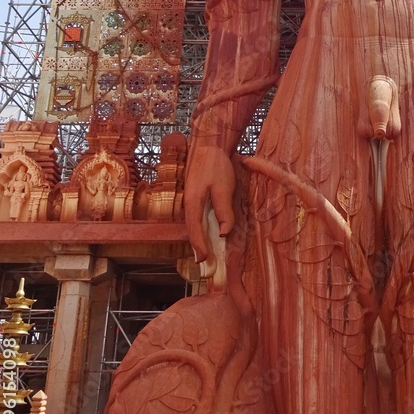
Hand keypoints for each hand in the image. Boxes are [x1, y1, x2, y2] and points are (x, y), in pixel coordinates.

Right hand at [184, 144, 236, 275]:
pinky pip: (199, 219)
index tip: (204, 261)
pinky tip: (211, 235)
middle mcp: (189, 205)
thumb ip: (224, 210)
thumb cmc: (216, 165)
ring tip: (209, 256)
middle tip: (207, 266)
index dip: (199, 247)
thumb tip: (224, 233)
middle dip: (199, 248)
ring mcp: (191, 202)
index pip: (194, 231)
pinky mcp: (196, 199)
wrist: (208, 146)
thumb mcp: (224, 187)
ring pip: (195, 226)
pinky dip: (204, 230)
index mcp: (193, 203)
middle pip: (193, 231)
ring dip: (201, 240)